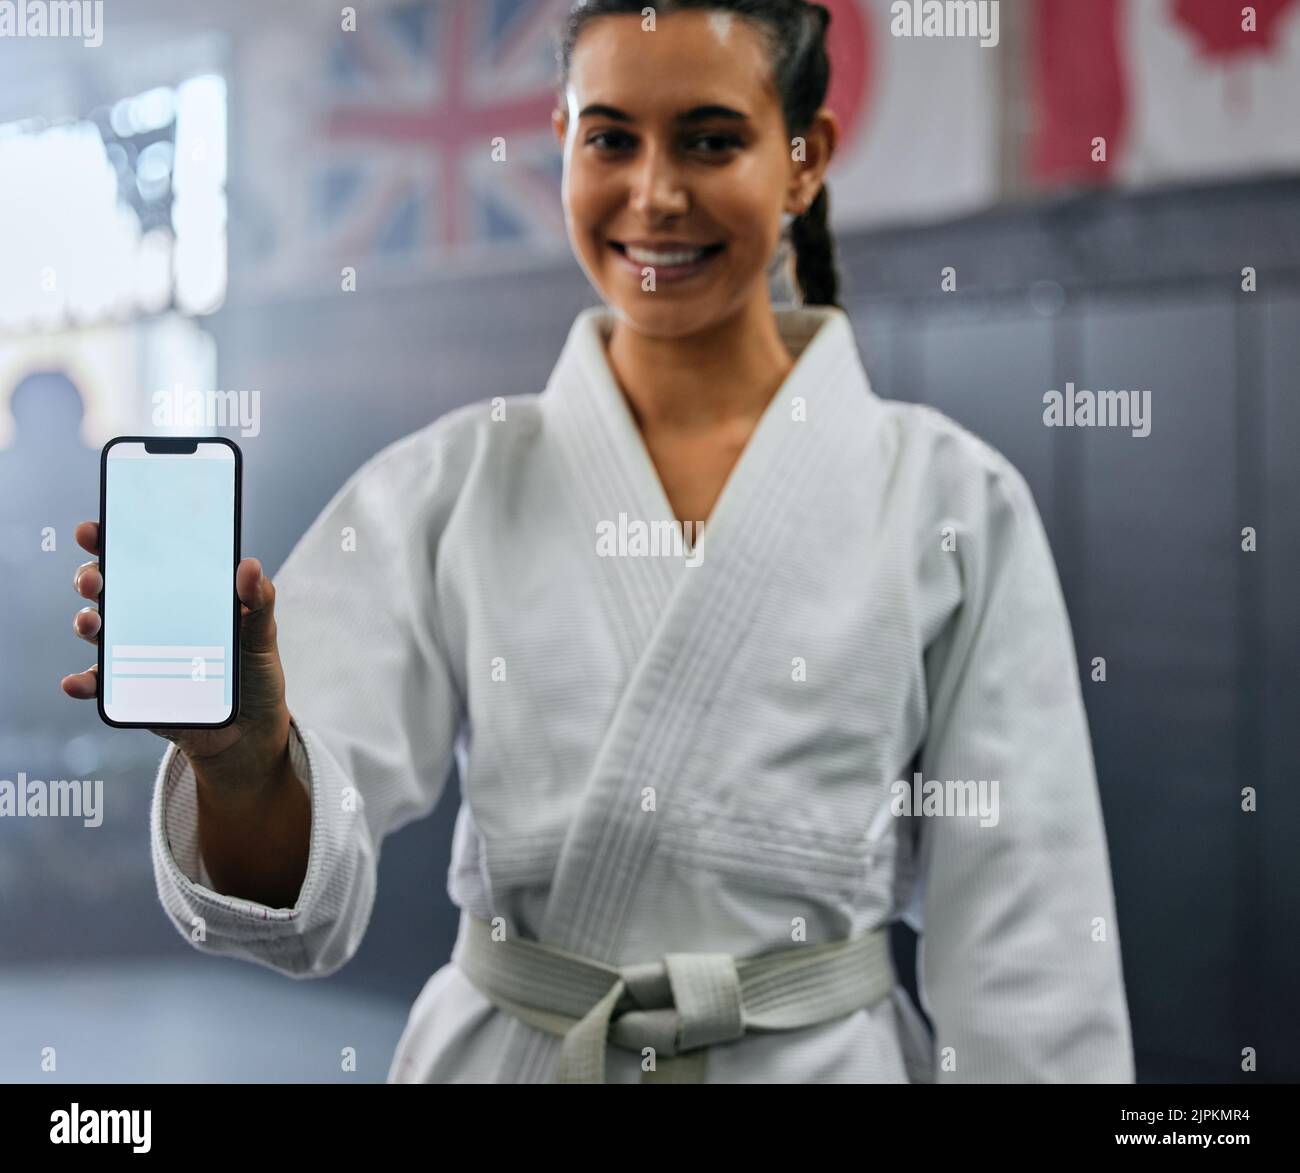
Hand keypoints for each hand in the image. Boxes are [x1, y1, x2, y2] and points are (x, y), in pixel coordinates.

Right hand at [62, 520, 291, 790]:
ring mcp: (134, 652)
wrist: (249, 729)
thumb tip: (250, 566)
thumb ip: (260, 600)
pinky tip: (78, 682)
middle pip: (108, 588)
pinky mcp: (131, 689)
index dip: (112, 539)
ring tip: (91, 623)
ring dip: (85, 621)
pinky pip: (99, 683)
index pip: (140, 558)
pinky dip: (83, 682)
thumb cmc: (253, 671)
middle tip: (95, 579)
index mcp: (178, 593)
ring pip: (97, 629)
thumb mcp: (262, 634)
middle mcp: (149, 616)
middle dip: (91, 577)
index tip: (95, 529)